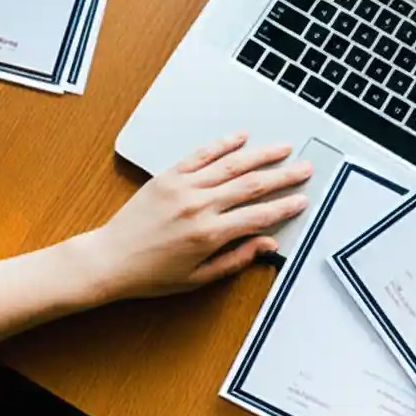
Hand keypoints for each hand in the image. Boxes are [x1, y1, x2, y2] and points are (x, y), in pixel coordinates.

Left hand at [73, 133, 311, 301]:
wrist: (109, 259)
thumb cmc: (150, 274)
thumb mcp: (198, 278)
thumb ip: (236, 259)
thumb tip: (266, 246)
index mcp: (209, 235)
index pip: (259, 216)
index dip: (285, 207)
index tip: (302, 199)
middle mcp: (199, 206)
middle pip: (252, 185)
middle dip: (283, 176)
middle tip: (305, 168)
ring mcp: (183, 188)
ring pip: (231, 164)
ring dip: (261, 155)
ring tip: (282, 148)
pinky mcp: (168, 176)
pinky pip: (201, 155)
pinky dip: (222, 144)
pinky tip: (240, 138)